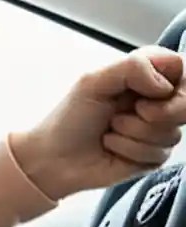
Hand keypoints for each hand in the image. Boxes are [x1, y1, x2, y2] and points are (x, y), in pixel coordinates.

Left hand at [14, 46, 185, 199]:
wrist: (53, 159)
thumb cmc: (69, 119)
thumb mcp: (94, 81)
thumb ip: (133, 67)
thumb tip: (166, 84)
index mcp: (146, 76)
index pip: (183, 69)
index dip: (174, 82)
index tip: (148, 91)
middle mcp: (157, 101)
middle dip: (157, 112)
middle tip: (131, 112)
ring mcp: (157, 130)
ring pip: (172, 132)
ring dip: (133, 133)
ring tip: (110, 130)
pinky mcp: (153, 156)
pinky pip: (160, 154)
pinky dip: (130, 150)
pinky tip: (111, 147)